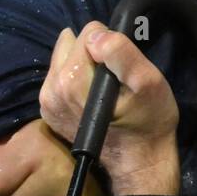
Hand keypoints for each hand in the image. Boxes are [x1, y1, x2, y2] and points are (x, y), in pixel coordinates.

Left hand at [38, 21, 180, 195]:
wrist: (140, 162)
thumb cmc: (149, 121)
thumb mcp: (147, 82)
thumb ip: (120, 53)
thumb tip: (94, 34)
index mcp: (71, 81)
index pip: (88, 33)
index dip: (110, 44)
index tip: (122, 67)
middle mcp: (51, 90)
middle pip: (71, 44)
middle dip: (94, 54)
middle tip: (114, 79)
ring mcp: (47, 104)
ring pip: (64, 58)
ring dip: (84, 66)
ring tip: (105, 89)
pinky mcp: (49, 112)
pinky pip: (59, 77)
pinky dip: (76, 80)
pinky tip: (92, 97)